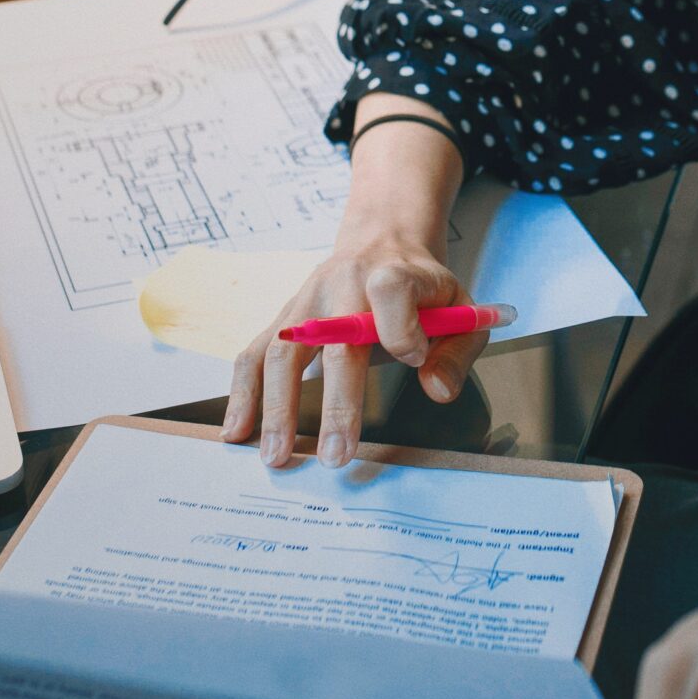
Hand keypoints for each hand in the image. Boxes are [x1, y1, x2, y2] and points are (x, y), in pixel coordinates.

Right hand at [218, 232, 482, 467]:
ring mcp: (306, 301)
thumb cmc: (425, 287)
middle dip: (336, 401)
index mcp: (391, 272)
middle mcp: (342, 283)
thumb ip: (457, 351)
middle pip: (331, 339)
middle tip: (336, 456)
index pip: (391, 292)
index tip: (415, 358)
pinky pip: (254, 352)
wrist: (383, 241)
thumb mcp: (461, 307)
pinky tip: (237, 431)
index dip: (402, 329)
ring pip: (281, 349)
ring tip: (276, 456)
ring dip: (277, 406)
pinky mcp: (284, 317)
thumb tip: (436, 390)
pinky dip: (243, 392)